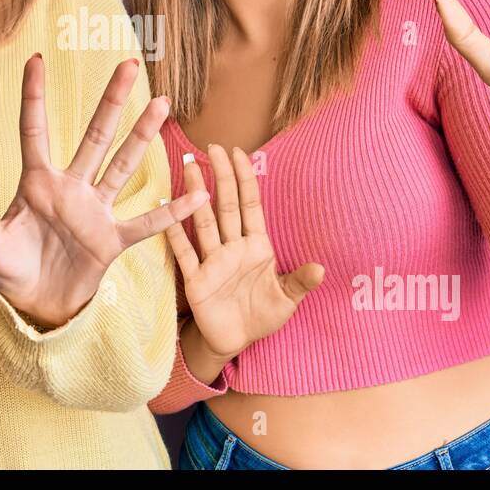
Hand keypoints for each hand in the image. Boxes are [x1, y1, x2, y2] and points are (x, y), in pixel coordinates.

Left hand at [0, 54, 209, 328]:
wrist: (36, 309)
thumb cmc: (9, 271)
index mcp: (36, 183)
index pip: (35, 131)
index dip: (34, 97)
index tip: (36, 60)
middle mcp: (71, 188)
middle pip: (95, 137)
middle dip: (112, 102)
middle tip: (128, 64)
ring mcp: (95, 212)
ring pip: (123, 166)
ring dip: (143, 136)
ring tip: (163, 103)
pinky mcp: (112, 241)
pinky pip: (145, 224)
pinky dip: (171, 213)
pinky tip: (196, 194)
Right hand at [164, 144, 323, 359]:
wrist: (235, 341)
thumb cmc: (262, 315)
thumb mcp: (287, 299)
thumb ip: (300, 282)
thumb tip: (321, 269)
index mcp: (257, 247)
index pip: (250, 205)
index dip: (245, 179)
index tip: (239, 152)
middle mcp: (233, 247)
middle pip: (226, 205)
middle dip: (220, 176)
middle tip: (212, 147)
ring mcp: (212, 261)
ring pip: (203, 221)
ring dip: (196, 196)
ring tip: (188, 167)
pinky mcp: (196, 280)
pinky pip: (184, 253)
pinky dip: (175, 233)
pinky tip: (167, 212)